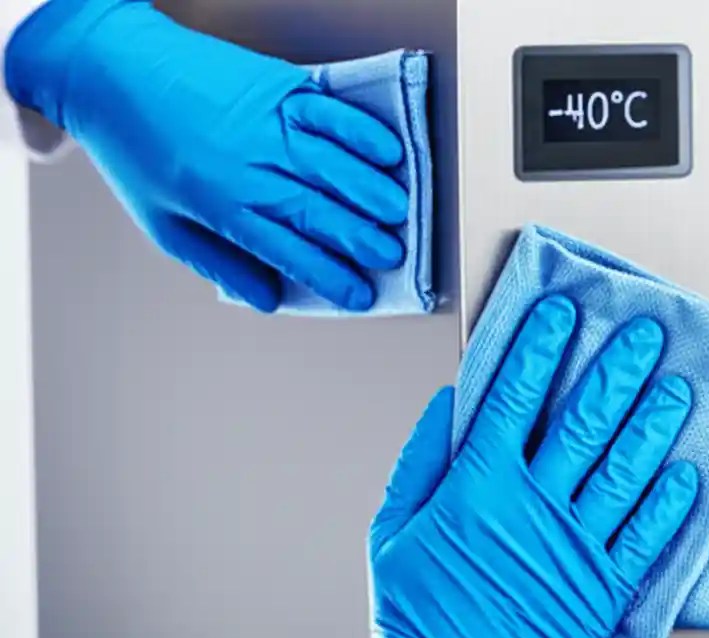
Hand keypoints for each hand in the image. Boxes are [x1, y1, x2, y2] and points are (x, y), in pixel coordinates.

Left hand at [5, 0, 407, 311]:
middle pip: (316, 210)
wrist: (109, 69)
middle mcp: (247, 168)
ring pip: (329, 163)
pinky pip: (327, 112)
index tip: (360, 294)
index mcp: (221, 207)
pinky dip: (360, 131)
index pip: (288, 251)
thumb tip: (266, 298)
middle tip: (393, 255)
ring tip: (400, 211)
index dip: (330, 276)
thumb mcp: (164, 224)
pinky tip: (387, 151)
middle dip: (360, 238)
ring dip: (369, 189)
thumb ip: (221, 263)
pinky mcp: (275, 89)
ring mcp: (264, 125)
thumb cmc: (134, 146)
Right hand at [360, 295, 697, 637]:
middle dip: (618, 370)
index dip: (541, 347)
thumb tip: (447, 401)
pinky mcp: (599, 591)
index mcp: (478, 485)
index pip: (515, 397)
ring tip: (678, 390)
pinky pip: (643, 539)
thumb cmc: (415, 613)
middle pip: (583, 422)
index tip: (563, 312)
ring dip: (654, 425)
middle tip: (645, 334)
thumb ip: (420, 459)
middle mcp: (531, 507)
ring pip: (623, 472)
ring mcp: (571, 548)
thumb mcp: (392, 528)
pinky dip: (669, 505)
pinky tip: (688, 474)